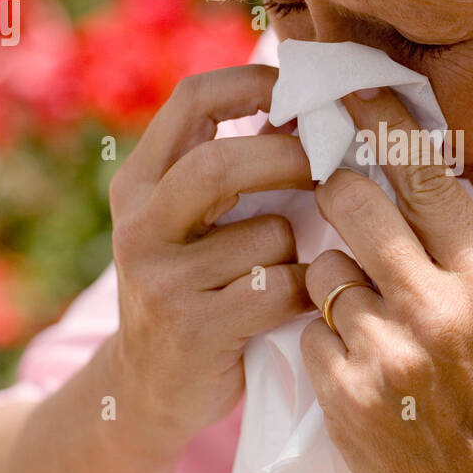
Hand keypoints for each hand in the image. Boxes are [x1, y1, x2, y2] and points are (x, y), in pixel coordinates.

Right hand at [109, 66, 315, 441]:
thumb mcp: (192, 222)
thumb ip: (233, 169)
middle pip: (224, 162)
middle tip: (332, 170)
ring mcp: (162, 279)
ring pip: (269, 233)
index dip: (258, 84)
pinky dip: (306, 291)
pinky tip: (297, 304)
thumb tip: (316, 109)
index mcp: (141, 182)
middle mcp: (140, 224)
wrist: (150, 388)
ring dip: (302, 247)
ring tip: (294, 267)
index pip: (193, 99)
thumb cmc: (198, 287)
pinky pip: (281, 288)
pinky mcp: (195, 328)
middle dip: (293, 160)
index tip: (305, 94)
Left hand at [299, 86, 472, 472]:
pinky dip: (323, 337)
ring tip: (362, 309)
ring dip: (330, 279)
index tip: (351, 91)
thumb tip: (424, 163)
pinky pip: (307, 328)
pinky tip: (354, 360)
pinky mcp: (345, 392)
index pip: (423, 176)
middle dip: (332, 189)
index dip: (381, 125)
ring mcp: (388, 352)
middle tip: (328, 188)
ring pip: (322, 269)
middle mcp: (440, 308)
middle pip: (351, 204)